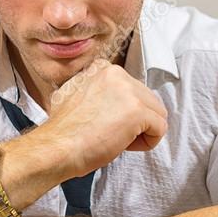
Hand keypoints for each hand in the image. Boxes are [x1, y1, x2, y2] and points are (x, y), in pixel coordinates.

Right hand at [43, 57, 168, 177]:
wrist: (56, 147)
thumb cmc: (64, 132)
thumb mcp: (76, 96)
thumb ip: (99, 92)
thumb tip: (114, 103)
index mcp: (103, 68)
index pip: (133, 90)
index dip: (122, 112)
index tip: (104, 122)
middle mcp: (117, 74)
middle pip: (148, 100)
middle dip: (135, 122)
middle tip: (110, 134)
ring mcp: (129, 91)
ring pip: (157, 114)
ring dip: (142, 131)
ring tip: (116, 139)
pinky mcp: (138, 111)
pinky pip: (160, 129)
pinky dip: (147, 142)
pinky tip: (123, 145)